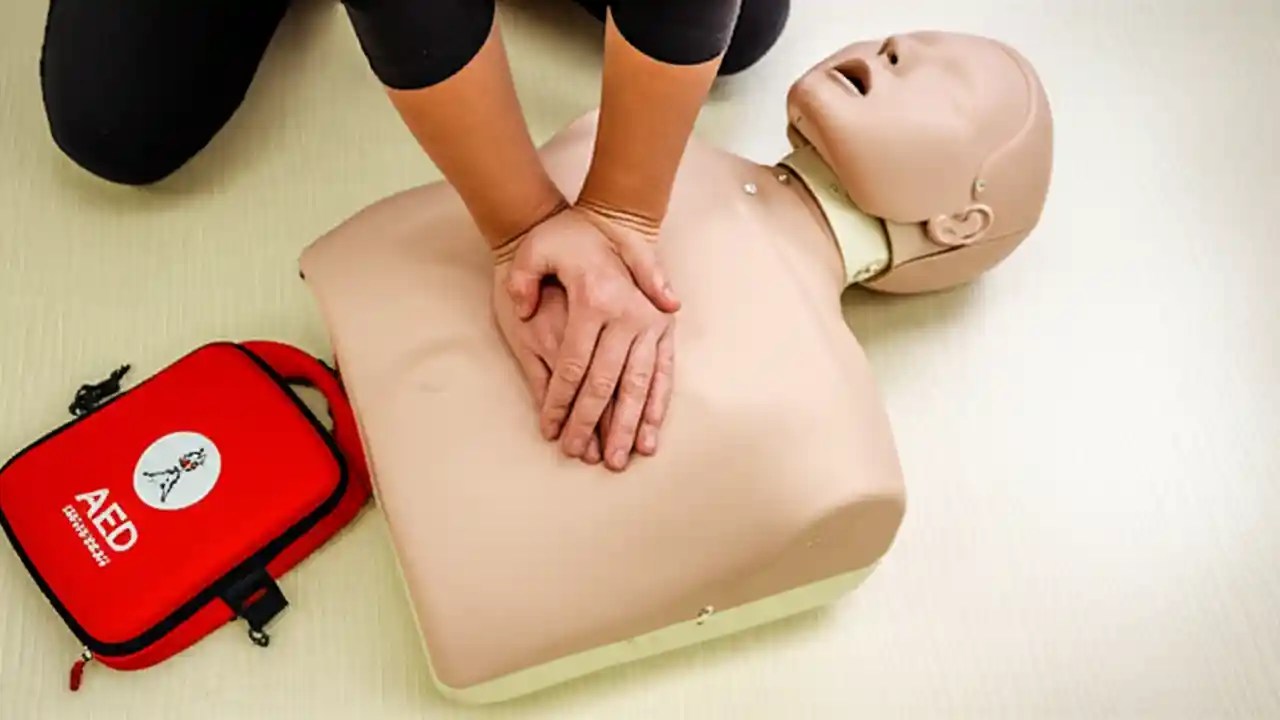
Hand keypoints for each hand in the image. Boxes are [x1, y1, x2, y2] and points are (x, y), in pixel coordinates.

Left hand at [503, 206, 675, 469]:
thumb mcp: (536, 249)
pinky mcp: (663, 328)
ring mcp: (650, 323)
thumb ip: (523, 281)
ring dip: (629, 425)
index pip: (574, 364)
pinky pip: (663, 373)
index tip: (551, 431)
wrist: (612, 219)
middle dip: (592, 423)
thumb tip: (523, 312)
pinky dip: (656, 406)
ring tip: (622, 458)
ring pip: (639, 385)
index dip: (561, 401)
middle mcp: (628, 315)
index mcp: (594, 301)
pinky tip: (650, 435)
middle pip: (607, 382)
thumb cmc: (566, 239)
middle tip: (581, 455)